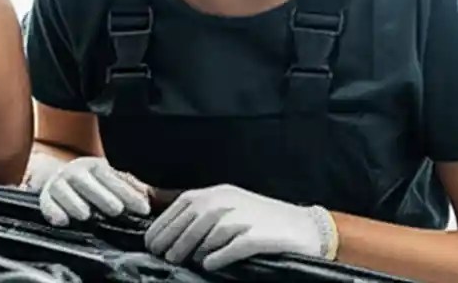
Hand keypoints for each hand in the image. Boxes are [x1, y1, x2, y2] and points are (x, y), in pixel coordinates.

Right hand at [37, 156, 150, 225]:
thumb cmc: (95, 184)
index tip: (143, 208)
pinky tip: (62, 221)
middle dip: (102, 196)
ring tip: (86, 215)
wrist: (60, 177)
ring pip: (64, 190)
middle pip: (87, 182)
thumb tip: (156, 196)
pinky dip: (52, 211)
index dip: (128, 192)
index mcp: (95, 167)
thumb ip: (133, 188)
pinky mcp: (45, 196)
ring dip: (75, 203)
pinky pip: (45, 203)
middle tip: (116, 210)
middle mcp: (75, 172)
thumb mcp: (113, 180)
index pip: (112, 177)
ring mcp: (58, 183)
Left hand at [144, 184, 337, 270]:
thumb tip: (168, 232)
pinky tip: (208, 264)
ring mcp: (243, 218)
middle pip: (189, 222)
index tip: (152, 243)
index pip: (180, 206)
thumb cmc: (262, 220)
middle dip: (171, 241)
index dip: (162, 226)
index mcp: (216, 193)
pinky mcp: (258, 237)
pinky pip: (231, 248)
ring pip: (206, 235)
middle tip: (163, 257)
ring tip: (182, 262)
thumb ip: (201, 214)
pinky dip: (217, 257)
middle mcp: (227, 202)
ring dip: (190, 250)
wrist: (306, 227)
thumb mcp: (228, 207)